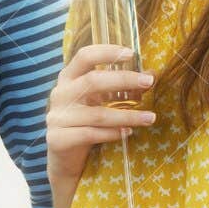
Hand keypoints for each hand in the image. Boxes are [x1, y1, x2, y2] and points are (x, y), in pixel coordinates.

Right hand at [46, 45, 156, 188]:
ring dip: (128, 115)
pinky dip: (112, 134)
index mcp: (68, 79)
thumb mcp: (102, 100)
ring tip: (150, 117)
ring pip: (97, 114)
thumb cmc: (85, 121)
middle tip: (149, 82)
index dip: (106, 52)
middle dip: (124, 80)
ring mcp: (56, 118)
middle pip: (92, 81)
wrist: (64, 155)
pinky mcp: (57, 139)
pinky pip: (90, 134)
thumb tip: (152, 74)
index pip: (84, 57)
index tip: (131, 54)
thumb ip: (122, 87)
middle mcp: (60, 95)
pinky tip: (128, 133)